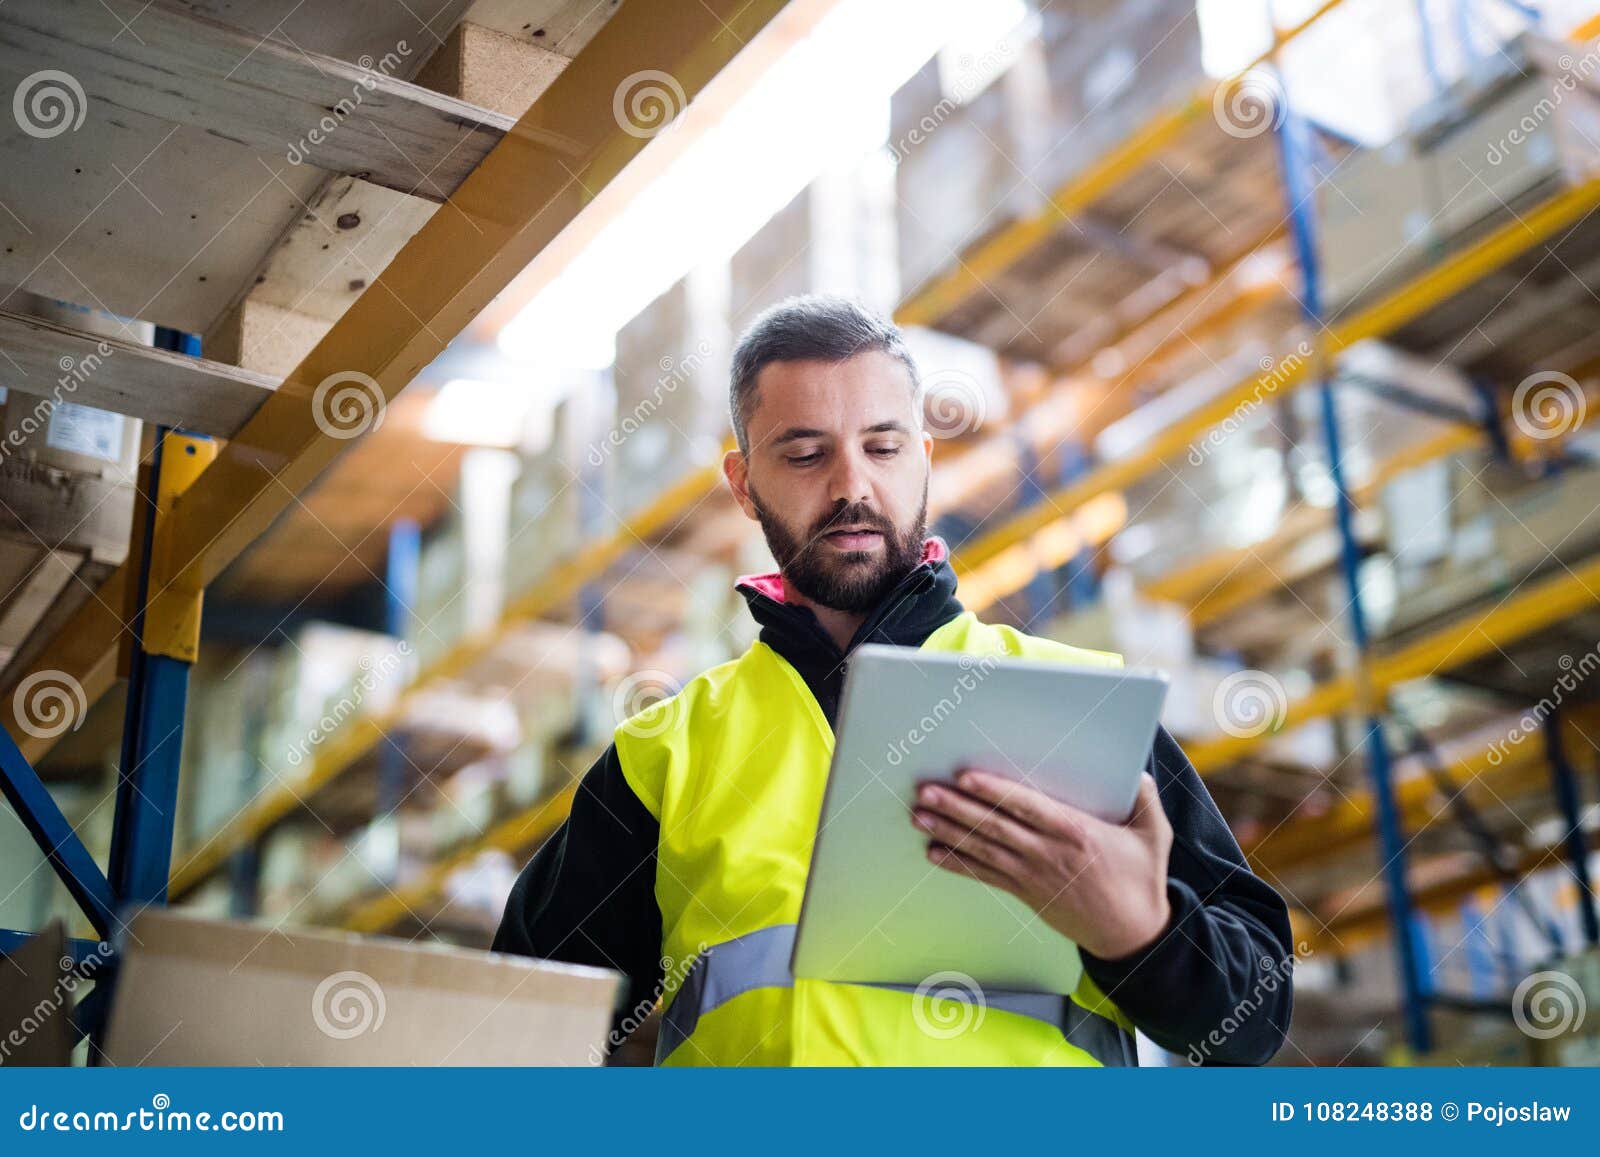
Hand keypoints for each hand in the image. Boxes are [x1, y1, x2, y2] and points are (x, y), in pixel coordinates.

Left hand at [910, 768, 1172, 960]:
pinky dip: (958, 864)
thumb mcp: (1154, 835)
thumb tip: (1138, 771)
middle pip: (995, 827)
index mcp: (1076, 833)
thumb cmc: (1141, 880)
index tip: (966, 777)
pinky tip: (933, 852)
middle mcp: (1048, 854)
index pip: (1027, 808)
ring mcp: (1033, 875)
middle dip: (957, 808)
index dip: (995, 792)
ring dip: (948, 831)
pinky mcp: (1026, 893)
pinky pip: (986, 876)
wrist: (1132, 935)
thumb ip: (1146, 800)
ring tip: (919, 815)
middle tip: (925, 791)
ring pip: (983, 849)